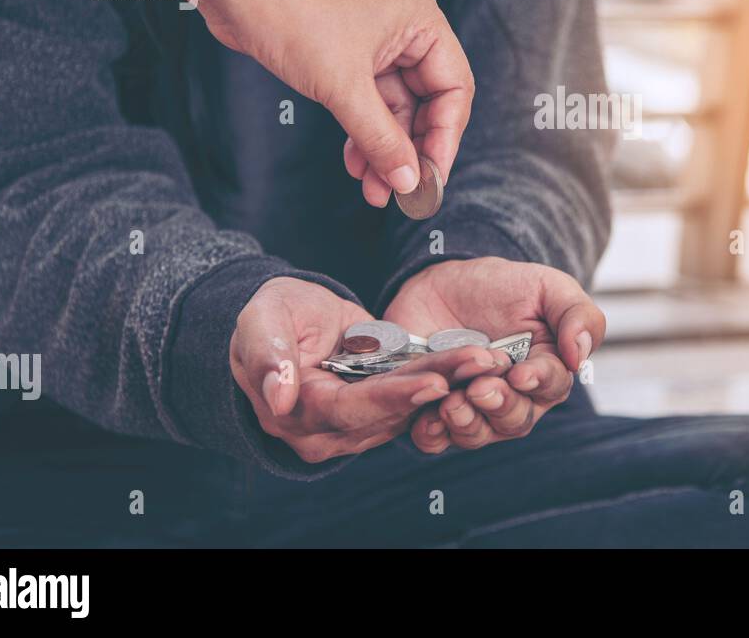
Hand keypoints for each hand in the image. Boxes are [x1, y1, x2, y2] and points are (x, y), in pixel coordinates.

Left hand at [203, 0, 473, 203]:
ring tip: (374, 188)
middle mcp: (404, 27)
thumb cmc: (289, 11)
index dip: (444, 137)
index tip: (430, 177)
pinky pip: (366, 99)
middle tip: (400, 191)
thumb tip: (408, 180)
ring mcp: (374, 39)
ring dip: (384, 147)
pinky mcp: (345, 51)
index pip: (453, 88)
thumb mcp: (342, 86)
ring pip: (393, 105)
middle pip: (425, 101)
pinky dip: (362, 131)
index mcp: (420, 19)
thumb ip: (381, 137)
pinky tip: (355, 162)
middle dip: (409, 149)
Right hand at [230, 277, 508, 464]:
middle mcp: (328, 432)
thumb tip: (279, 398)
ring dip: (450, 381)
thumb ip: (267, 355)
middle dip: (437, 385)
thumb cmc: (270, 315)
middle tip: (480, 364)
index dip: (392, 397)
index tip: (433, 382)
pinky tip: (476, 360)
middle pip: (390, 411)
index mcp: (298, 414)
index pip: (351, 410)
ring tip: (486, 357)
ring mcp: (356, 425)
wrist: (287, 319)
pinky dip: (445, 376)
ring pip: (409, 405)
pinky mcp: (379, 410)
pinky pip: (414, 395)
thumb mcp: (262, 320)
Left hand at [382, 258, 605, 453]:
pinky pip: (435, 439)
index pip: (551, 387)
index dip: (538, 383)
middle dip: (500, 406)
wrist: (446, 283)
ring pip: (478, 435)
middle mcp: (513, 398)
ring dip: (467, 424)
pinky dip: (432, 435)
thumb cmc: (504, 286)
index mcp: (545, 371)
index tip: (521, 374)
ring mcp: (473, 408)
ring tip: (452, 402)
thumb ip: (577, 315)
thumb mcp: (547, 286)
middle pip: (516, 420)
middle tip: (481, 387)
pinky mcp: (434, 411)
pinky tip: (429, 418)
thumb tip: (580, 358)